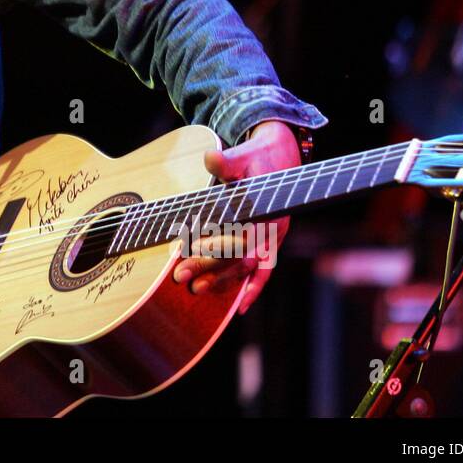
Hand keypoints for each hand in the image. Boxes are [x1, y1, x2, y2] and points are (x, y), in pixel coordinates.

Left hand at [171, 120, 298, 313]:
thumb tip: (210, 158)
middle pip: (240, 256)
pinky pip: (263, 272)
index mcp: (266, 208)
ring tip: (196, 290)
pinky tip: (241, 306)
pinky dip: (252, 289)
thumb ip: (226, 161)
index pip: (238, 235)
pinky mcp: (270, 246)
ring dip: (223, 281)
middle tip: (180, 276)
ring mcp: (273, 240)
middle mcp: (272, 228)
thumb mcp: (242, 155)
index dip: (213, 248)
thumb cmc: (256, 158)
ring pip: (248, 268)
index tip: (186, 253)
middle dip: (209, 268)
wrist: (281, 159)